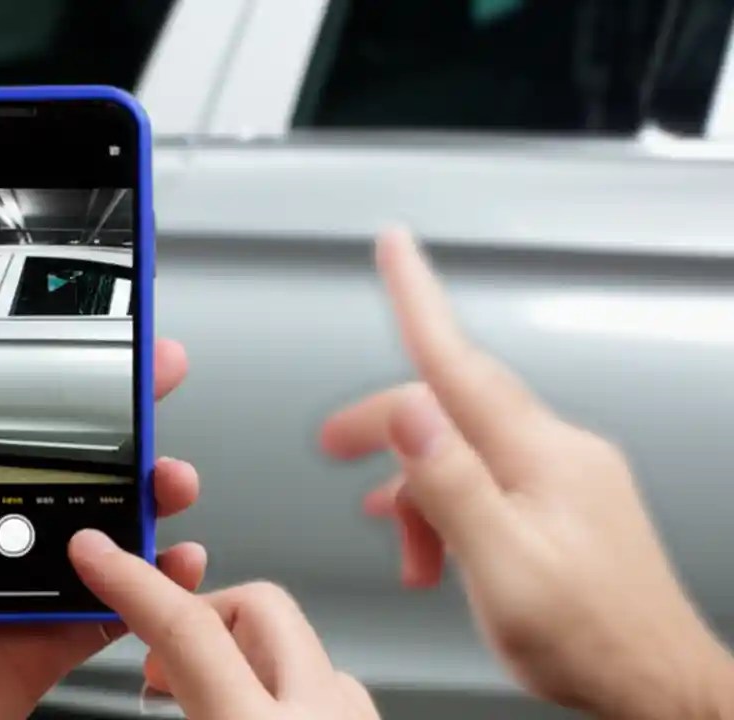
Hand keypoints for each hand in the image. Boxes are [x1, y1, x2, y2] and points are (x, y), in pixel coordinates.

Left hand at [0, 307, 205, 719]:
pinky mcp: (46, 637)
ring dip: (147, 494)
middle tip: (156, 380)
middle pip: (65, 463)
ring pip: (101, 525)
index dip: (46, 376)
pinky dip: (155, 579)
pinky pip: (114, 601)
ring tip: (170, 477)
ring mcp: (17, 584)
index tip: (87, 338)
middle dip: (120, 421)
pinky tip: (176, 556)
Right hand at [69, 530, 379, 718]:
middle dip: (200, 612)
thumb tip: (145, 670)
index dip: (131, 582)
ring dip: (240, 656)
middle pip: (255, 603)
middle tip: (160, 655)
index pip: (185, 629)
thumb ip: (164, 704)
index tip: (97, 553)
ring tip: (200, 696)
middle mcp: (325, 716)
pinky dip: (280, 689)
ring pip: (294, 645)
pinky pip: (324, 686)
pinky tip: (252, 717)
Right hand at [320, 229, 733, 718]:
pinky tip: (438, 550)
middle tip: (335, 444)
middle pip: (451, 407)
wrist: (658, 688)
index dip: (418, 298)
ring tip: (408, 552)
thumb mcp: (503, 568)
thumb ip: (451, 485)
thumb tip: (407, 414)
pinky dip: (450, 508)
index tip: (394, 248)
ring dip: (420, 492)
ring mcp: (566, 475)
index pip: (460, 361)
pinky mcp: (567, 502)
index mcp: (539, 456)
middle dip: (388, 428)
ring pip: (465, 451)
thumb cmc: (590, 642)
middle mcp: (557, 452)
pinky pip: (490, 480)